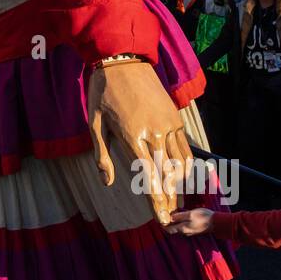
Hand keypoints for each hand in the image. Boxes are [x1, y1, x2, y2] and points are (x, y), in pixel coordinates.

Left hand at [86, 60, 191, 224]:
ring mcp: (170, 125)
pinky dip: (185, 167)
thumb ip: (101, 154)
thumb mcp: (94, 123)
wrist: (124, 59)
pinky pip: (186, 149)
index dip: (156, 201)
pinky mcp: (177, 119)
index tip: (161, 219)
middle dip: (169, 201)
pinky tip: (179, 178)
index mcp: (132, 135)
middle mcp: (155, 132)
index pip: (148, 176)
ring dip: (178, 187)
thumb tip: (107, 182)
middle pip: (167, 175)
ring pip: (181, 165)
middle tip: (170, 220)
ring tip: (174, 203)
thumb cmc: (104, 91)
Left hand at [164, 208, 213, 236]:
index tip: (158, 220)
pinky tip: (180, 217)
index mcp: (183, 229)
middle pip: (173, 230)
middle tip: (163, 217)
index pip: (169, 230)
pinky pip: (184, 227)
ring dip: (174, 224)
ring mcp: (190, 232)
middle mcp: (185, 232)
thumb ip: (179, 217)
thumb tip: (170, 218)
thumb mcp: (190, 214)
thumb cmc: (203, 217)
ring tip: (170, 216)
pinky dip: (179, 223)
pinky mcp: (194, 229)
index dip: (163, 226)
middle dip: (168, 224)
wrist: (216, 222)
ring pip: (178, 229)